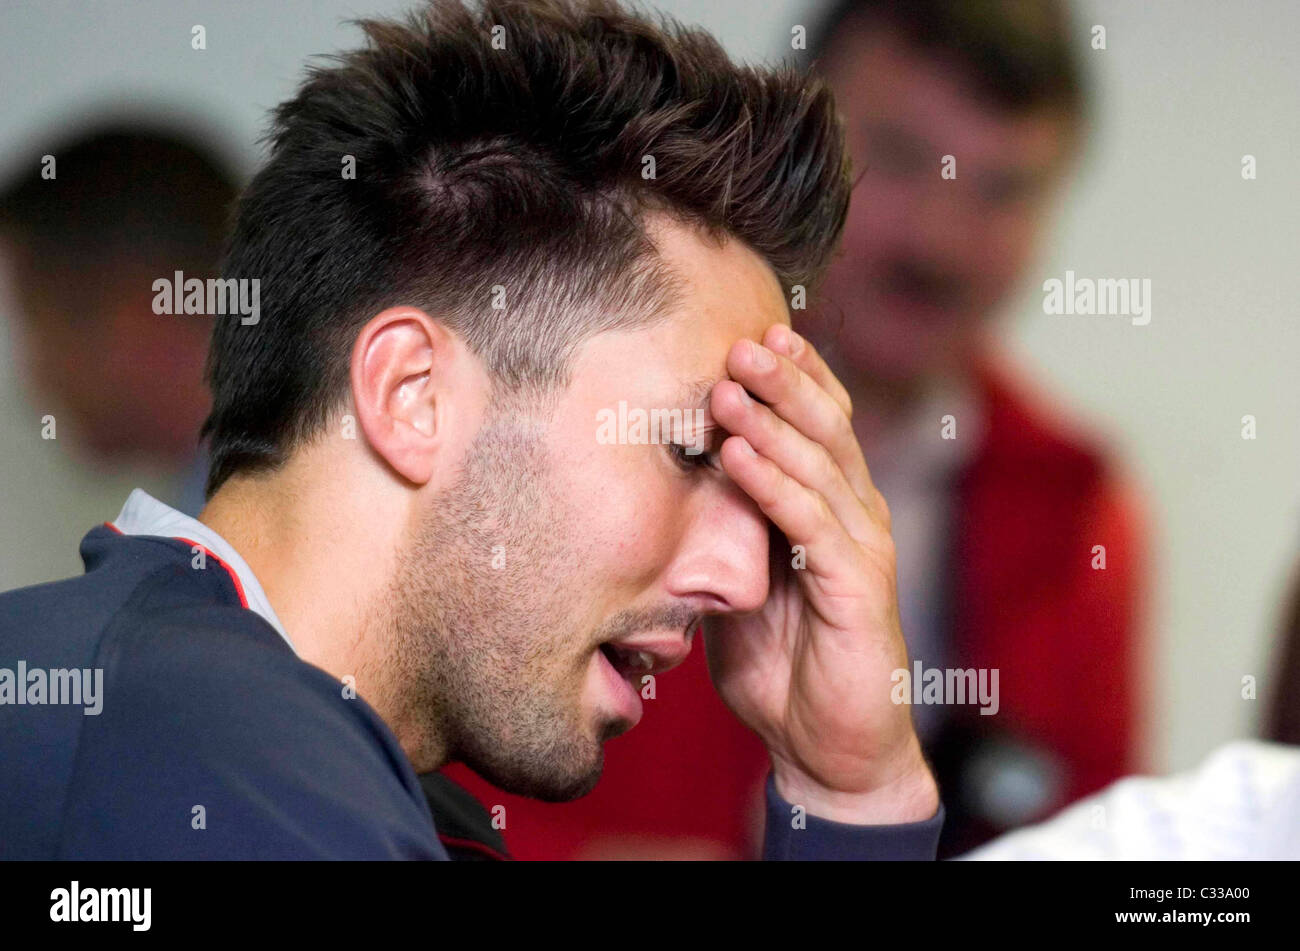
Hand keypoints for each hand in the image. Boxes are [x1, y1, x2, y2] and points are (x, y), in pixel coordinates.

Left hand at [705, 325, 938, 823]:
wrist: (830, 751)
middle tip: (740, 340)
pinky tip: (737, 453)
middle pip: (828, 429)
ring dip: (773, 420)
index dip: (794, 378)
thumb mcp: (743, 585)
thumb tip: (672, 485)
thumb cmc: (785, 666)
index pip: (822, 426)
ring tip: (729, 381)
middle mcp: (858, 519)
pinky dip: (772, 484)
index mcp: (834, 511)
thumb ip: (725, 533)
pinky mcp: (857, 591)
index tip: (752, 333)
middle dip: (784, 380)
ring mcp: (862, 551)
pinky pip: (810, 524)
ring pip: (821, 465)